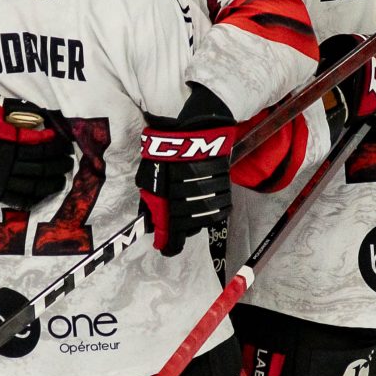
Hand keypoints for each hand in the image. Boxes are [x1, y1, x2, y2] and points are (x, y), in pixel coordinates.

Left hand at [136, 88, 238, 255]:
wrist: (197, 127)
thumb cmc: (168, 148)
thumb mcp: (151, 175)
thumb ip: (152, 200)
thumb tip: (153, 220)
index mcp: (174, 205)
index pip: (174, 237)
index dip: (169, 245)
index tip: (165, 248)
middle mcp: (195, 205)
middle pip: (188, 228)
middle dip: (179, 225)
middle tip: (172, 217)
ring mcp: (212, 198)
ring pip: (203, 218)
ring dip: (193, 214)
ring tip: (186, 200)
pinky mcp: (224, 188)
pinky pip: (216, 206)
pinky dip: (206, 204)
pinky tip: (200, 194)